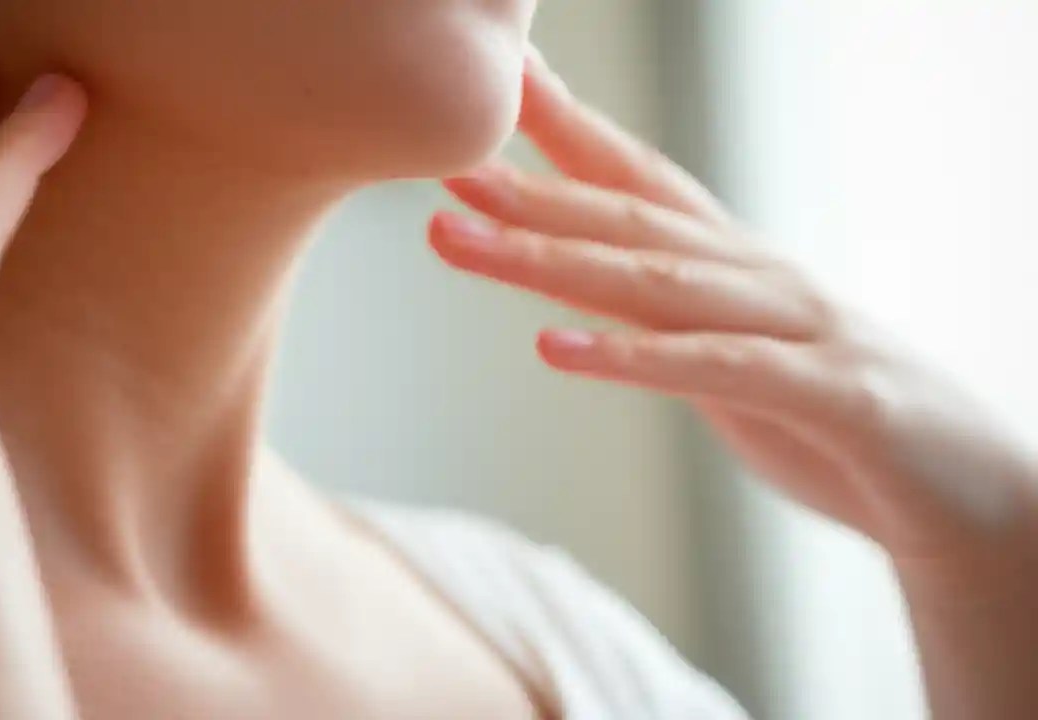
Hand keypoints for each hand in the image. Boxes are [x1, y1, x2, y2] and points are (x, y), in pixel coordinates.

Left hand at [430, 50, 1037, 570]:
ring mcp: (801, 329)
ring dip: (553, 258)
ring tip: (463, 239)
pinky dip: (636, 357)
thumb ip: (663, 315)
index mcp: (738, 265)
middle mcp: (764, 278)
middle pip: (633, 220)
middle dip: (532, 192)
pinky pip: (722, 369)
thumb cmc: (834, 421)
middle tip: (445, 166)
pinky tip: (556, 347)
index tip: (499, 90)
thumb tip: (575, 290)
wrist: (968, 492)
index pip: (644, 183)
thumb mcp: (732, 358)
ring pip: (660, 281)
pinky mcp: (834, 396)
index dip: (569, 133)